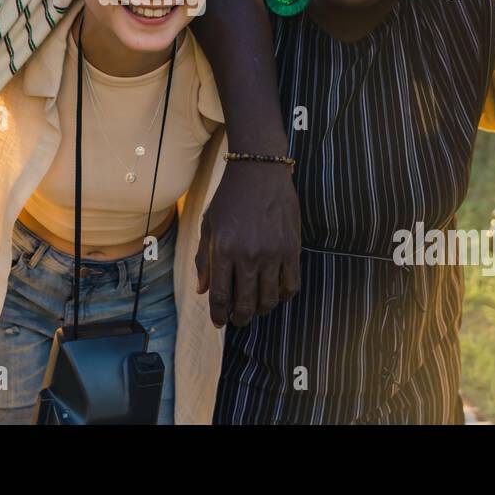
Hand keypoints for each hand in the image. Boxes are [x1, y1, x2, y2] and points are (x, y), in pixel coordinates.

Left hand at [195, 158, 300, 327]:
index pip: (221, 296)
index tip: (219, 322)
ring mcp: (273, 253)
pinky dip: (283, 296)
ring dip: (261, 310)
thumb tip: (203, 291)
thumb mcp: (209, 225)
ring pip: (270, 299)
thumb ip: (204, 259)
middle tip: (238, 319)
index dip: (219, 315)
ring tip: (256, 308)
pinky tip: (276, 294)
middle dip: (240, 318)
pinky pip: (291, 285)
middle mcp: (249, 255)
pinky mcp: (292, 249)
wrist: (259, 172)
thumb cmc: (229, 198)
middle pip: (246, 303)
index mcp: (224, 250)